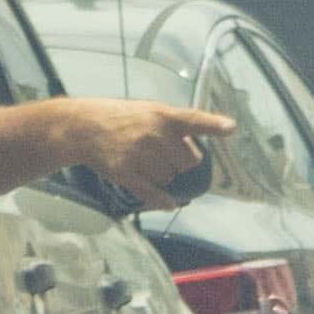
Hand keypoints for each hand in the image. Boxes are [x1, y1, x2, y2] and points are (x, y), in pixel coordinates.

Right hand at [54, 99, 233, 204]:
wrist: (83, 127)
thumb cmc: (119, 118)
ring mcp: (139, 154)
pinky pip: (151, 192)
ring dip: (163, 176)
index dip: (213, 125)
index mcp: (162, 115)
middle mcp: (153, 134)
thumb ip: (173, 125)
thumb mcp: (148, 110)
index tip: (230, 128)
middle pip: (187, 162)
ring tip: (146, 163)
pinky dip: (162, 200)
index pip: (193, 120)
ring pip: (169, 178)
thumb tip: (192, 152)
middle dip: (180, 163)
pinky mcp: (126, 173)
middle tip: (164, 155)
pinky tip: (170, 203)